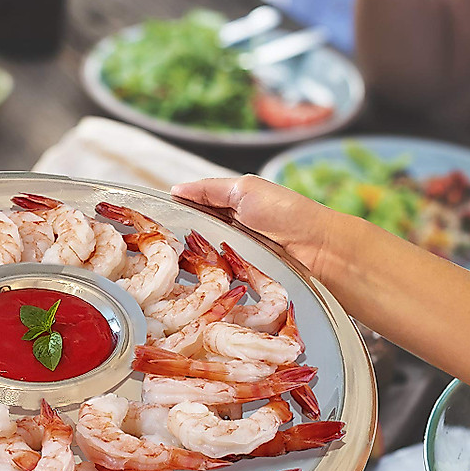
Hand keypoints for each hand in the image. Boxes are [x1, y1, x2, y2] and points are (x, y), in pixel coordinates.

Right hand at [172, 174, 348, 282]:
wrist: (318, 249)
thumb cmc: (286, 213)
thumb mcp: (244, 189)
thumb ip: (208, 189)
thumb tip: (175, 190)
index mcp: (228, 207)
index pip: (191, 211)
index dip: (173, 216)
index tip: (152, 223)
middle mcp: (228, 233)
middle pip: (192, 239)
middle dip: (178, 244)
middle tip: (160, 248)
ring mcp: (233, 258)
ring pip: (201, 262)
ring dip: (192, 264)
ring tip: (174, 267)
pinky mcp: (240, 281)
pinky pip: (217, 280)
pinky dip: (208, 280)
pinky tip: (195, 282)